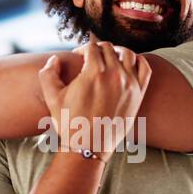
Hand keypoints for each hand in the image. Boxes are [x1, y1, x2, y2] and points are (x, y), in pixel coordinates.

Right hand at [37, 33, 150, 160]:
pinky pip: (145, 67)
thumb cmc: (69, 123)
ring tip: (108, 60)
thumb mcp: (52, 98)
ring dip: (117, 52)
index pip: (92, 46)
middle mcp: (114, 75)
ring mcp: (129, 84)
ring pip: (127, 54)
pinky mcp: (139, 94)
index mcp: (94, 73)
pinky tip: (127, 66)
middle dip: (97, 50)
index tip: (78, 57)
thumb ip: (47, 74)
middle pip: (109, 48)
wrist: (90, 147)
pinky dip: (137, 61)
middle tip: (91, 59)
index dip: (82, 48)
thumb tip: (53, 59)